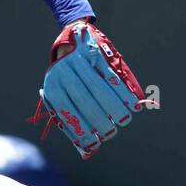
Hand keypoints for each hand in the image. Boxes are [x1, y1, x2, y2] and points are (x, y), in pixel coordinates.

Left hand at [36, 19, 148, 159]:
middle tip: (111, 132)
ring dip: (113, 105)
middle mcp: (62, 72)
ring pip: (98, 86)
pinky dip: (123, 90)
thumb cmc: (71, 77)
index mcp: (53, 86)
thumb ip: (73, 118)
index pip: (67, 111)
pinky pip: (111, 74)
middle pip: (83, 98)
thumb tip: (86, 150)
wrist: (73, 35)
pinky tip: (133, 103)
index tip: (94, 144)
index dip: (81, 129)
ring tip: (124, 120)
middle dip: (98, 118)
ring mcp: (78, 60)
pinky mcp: (94, 51)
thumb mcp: (65, 94)